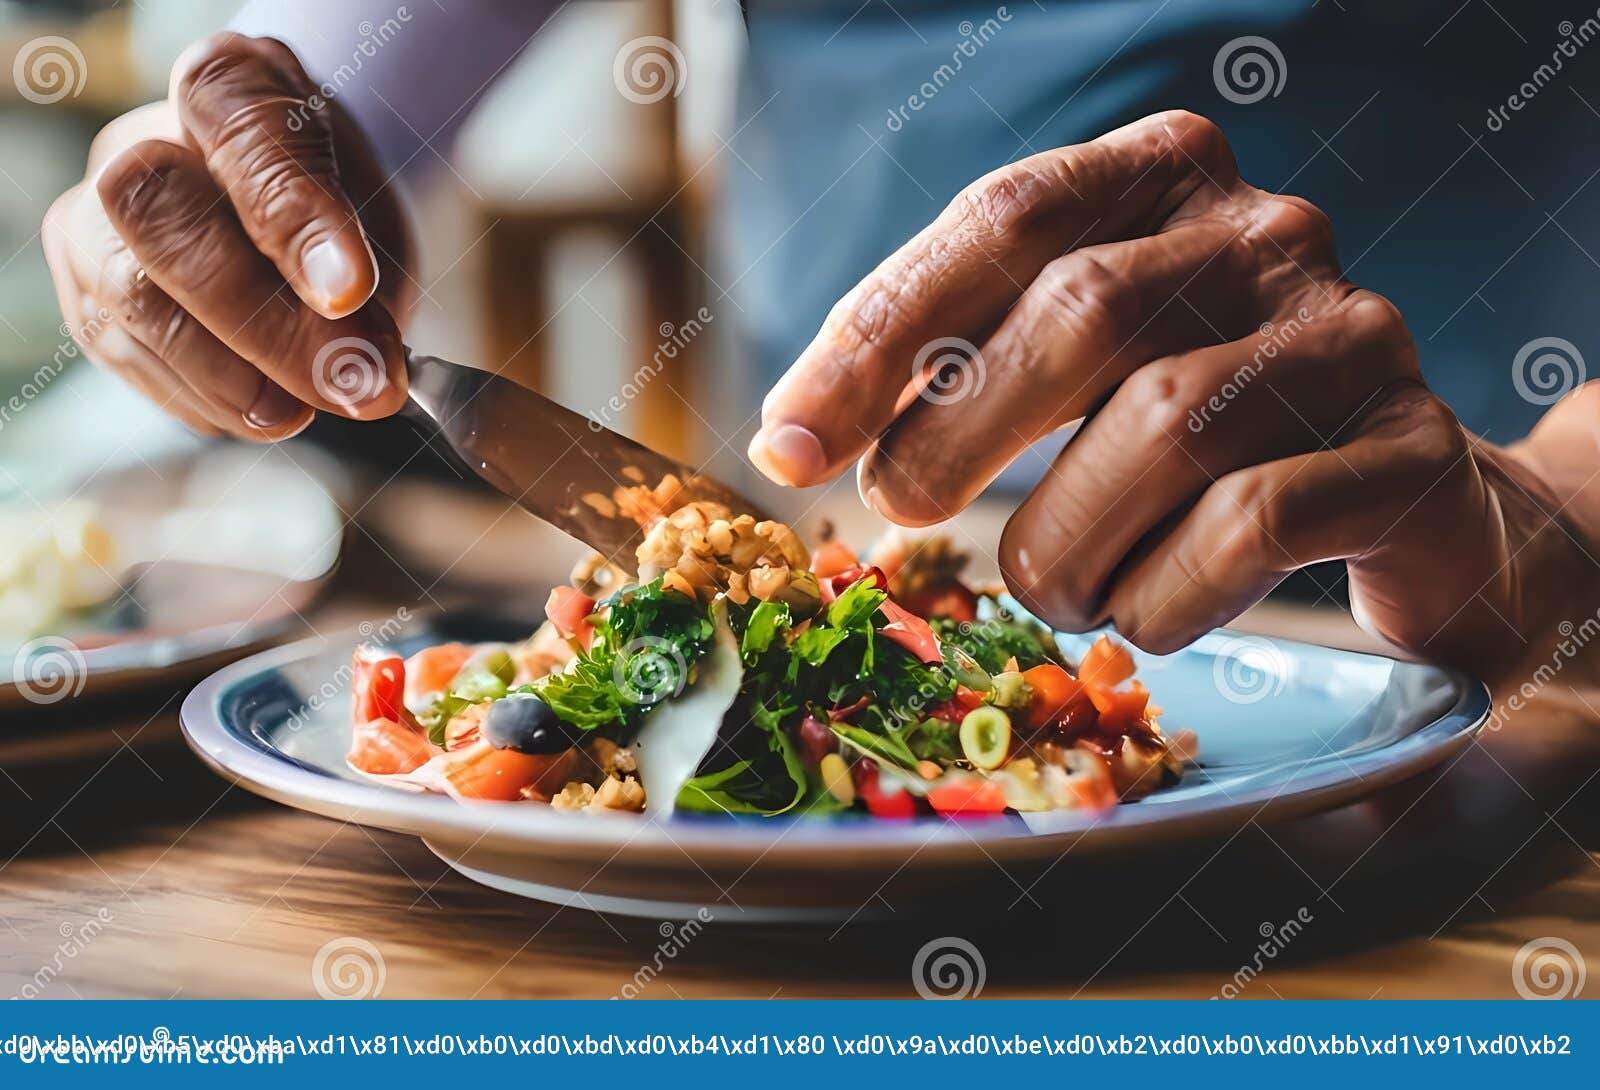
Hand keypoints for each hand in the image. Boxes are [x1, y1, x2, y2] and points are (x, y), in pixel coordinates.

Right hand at [42, 33, 414, 439]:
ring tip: (310, 407)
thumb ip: (364, 287)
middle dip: (260, 320)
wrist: (291, 229)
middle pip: (160, 215)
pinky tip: (264, 405)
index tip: (350, 289)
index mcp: (231, 89)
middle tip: (346, 381)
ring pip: (132, 297)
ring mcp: (94, 218)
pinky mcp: (82, 293)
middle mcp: (141, 140)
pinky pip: (127, 355)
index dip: (295, 214)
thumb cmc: (334, 214)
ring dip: (232, 376)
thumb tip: (357, 369)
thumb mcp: (374, 230)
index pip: (246, 133)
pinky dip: (206, 398)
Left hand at [751, 110, 1599, 673]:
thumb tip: (790, 437)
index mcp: (1166, 181)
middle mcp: (1269, 233)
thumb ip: (957, 370)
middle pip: (1086, 308)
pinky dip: (1162, 595)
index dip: (881, 331)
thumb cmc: (1195, 445)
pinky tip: (1145, 612)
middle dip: (960, 433)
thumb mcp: (1070, 376)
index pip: (1005, 217)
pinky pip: (1252, 525)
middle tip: (900, 511)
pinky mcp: (1412, 451)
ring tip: (1049, 589)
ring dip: (1065, 544)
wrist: (1407, 511)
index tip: (786, 443)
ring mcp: (1353, 336)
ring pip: (1166, 428)